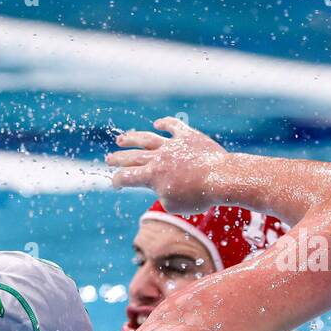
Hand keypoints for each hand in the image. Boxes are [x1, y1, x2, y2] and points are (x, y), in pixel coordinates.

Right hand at [106, 117, 230, 214]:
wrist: (221, 178)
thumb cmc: (198, 196)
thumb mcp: (174, 206)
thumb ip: (164, 196)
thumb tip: (165, 187)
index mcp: (151, 177)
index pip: (126, 177)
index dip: (117, 181)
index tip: (116, 183)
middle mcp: (158, 158)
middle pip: (132, 157)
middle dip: (118, 158)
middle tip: (108, 158)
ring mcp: (172, 145)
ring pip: (146, 139)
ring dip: (132, 138)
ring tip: (122, 139)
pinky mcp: (188, 137)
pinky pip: (173, 127)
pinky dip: (165, 124)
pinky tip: (157, 124)